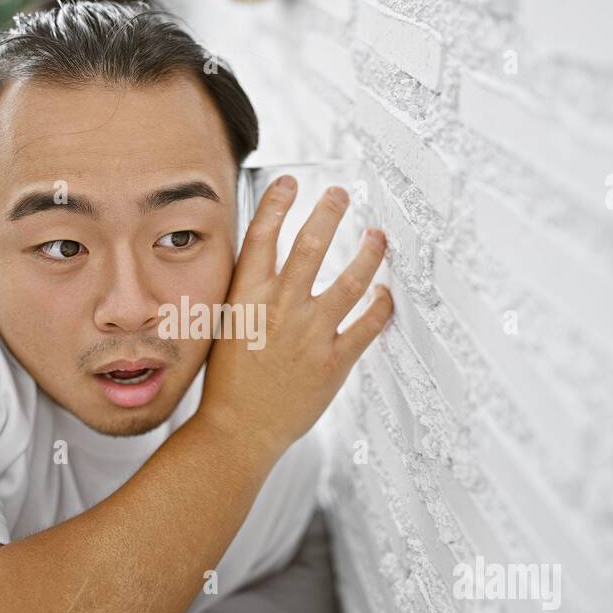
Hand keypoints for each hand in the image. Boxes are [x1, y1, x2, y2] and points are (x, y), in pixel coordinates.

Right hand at [197, 175, 393, 455]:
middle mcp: (280, 309)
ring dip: (369, 252)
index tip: (291, 183)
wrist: (238, 430)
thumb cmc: (229, 382)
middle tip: (341, 194)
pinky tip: (385, 293)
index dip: (278, 202)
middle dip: (330, 211)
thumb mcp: (226, 326)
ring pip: (350, 280)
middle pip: (312, 245)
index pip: (263, 235)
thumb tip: (264, 261)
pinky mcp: (333, 362)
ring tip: (377, 236)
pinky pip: (367, 325)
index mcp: (247, 298)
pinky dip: (381, 305)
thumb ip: (248, 293)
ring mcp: (309, 334)